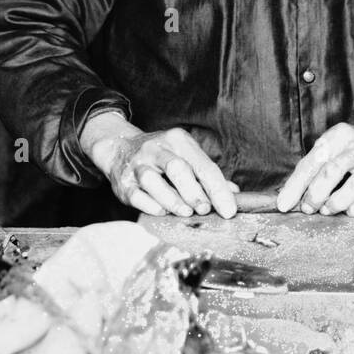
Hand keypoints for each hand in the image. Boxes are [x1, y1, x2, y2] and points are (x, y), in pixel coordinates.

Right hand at [81, 113, 236, 218]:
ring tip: (186, 213)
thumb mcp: (186, 156)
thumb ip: (208, 175)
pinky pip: (138, 196)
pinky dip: (152, 207)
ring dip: (173, 201)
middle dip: (194, 192)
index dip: (218, 190)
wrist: (120, 148)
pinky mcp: (123, 182)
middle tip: (205, 210)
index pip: (204, 166)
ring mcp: (137, 165)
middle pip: (177, 169)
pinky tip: (163, 212)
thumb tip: (233, 194)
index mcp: (178, 140)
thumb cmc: (162, 157)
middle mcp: (156, 148)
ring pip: (153, 181)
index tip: (229, 211)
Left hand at [276, 122, 353, 217]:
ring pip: (353, 187)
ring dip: (334, 203)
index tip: (284, 204)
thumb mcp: (334, 147)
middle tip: (307, 208)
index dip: (296, 185)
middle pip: (332, 171)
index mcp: (341, 136)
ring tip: (327, 209)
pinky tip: (348, 210)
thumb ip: (312, 167)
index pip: (313, 161)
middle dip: (314, 194)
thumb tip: (288, 196)